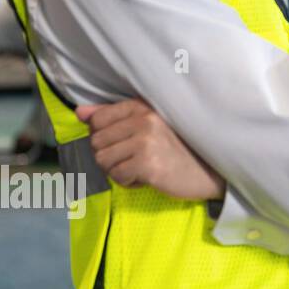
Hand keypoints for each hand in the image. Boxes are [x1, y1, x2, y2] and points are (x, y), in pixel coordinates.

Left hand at [76, 100, 225, 201]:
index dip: (105, 137)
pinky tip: (147, 177)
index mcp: (143, 106)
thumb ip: (112, 116)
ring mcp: (146, 141)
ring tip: (142, 167)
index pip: (98, 119)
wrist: (209, 171)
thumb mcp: (147, 125)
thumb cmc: (176, 148)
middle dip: (111, 156)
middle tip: (136, 158)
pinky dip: (129, 182)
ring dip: (119, 170)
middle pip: (96, 142)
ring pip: (103, 160)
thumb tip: (79, 112)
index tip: (126, 143)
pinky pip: (117, 176)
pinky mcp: (148, 164)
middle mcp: (144, 120)